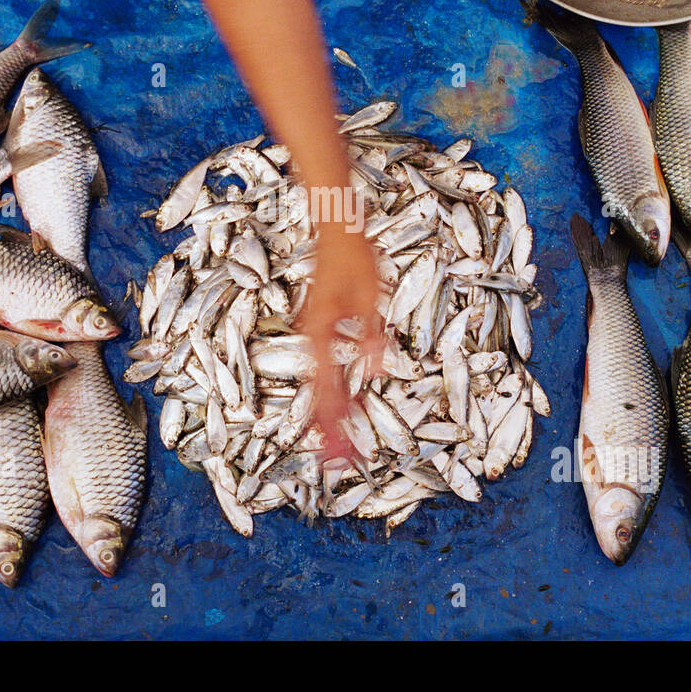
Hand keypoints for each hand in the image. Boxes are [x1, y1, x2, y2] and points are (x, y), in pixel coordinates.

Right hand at [298, 221, 384, 463]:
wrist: (334, 227)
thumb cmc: (352, 256)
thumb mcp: (369, 295)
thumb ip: (372, 335)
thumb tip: (376, 371)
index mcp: (322, 333)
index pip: (328, 390)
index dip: (335, 424)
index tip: (341, 452)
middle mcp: (314, 337)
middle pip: (320, 395)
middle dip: (329, 431)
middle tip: (337, 464)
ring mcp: (315, 333)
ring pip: (320, 385)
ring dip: (329, 415)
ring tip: (336, 444)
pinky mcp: (322, 327)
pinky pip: (324, 369)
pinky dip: (330, 392)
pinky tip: (338, 403)